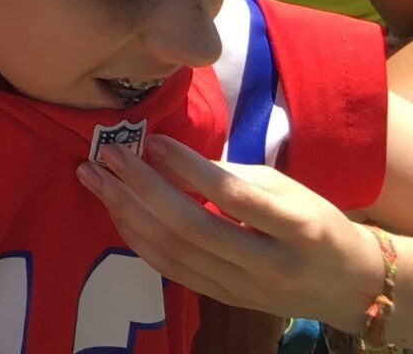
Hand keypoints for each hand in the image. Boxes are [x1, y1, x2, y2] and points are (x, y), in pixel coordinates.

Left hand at [77, 133, 394, 329]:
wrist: (345, 285)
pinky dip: (138, 239)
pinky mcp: (224, 299)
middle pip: (194, 228)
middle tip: (107, 154)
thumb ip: (228, 176)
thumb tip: (165, 154)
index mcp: (297, 228)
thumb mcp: (284, 189)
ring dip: (127, 212)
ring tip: (94, 177)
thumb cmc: (312, 221)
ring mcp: (245, 288)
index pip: (234, 197)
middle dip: (143, 188)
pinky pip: (172, 270)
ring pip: (175, 251)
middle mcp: (270, 265)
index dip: (189, 168)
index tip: (152, 140)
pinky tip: (115, 210)